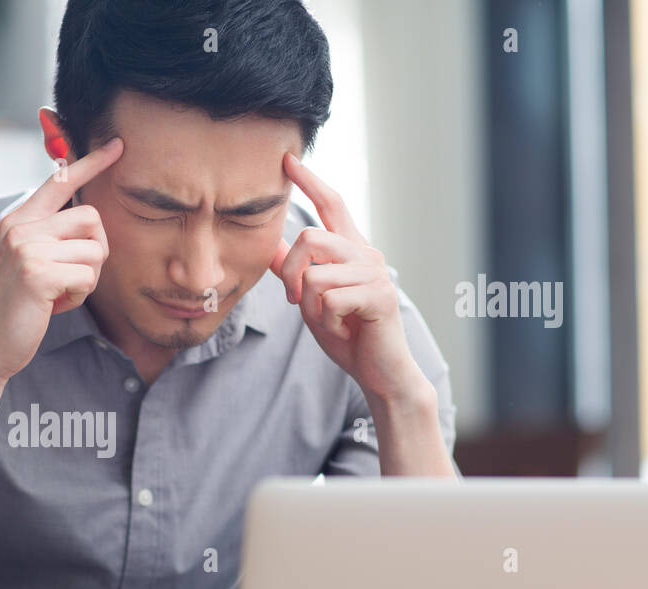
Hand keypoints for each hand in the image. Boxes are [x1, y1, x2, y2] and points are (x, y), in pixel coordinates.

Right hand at [0, 137, 123, 385]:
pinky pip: (88, 277)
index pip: (60, 180)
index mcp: (17, 220)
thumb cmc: (16, 307)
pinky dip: (79, 297)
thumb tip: (89, 217)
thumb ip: (47, 235)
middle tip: (73, 276)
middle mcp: (20, 227)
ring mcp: (27, 248)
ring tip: (59, 293)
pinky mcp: (38, 274)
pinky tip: (55, 306)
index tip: (118, 145)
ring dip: (87, 279)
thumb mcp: (26, 261)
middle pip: (91, 217)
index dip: (91, 162)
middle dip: (95, 251)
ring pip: (94, 250)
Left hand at [270, 153, 426, 402]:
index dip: (310, 181)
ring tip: (328, 320)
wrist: (378, 370)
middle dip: (289, 271)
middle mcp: (367, 253)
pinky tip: (344, 329)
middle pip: (310, 238)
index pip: (331, 204)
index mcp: (351, 250)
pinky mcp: (380, 296)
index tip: (287, 159)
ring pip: (316, 274)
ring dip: (310, 305)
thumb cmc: (347, 333)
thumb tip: (267, 244)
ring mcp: (376, 273)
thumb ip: (293, 270)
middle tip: (292, 299)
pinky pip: (331, 299)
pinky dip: (327, 321)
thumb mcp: (311, 299)